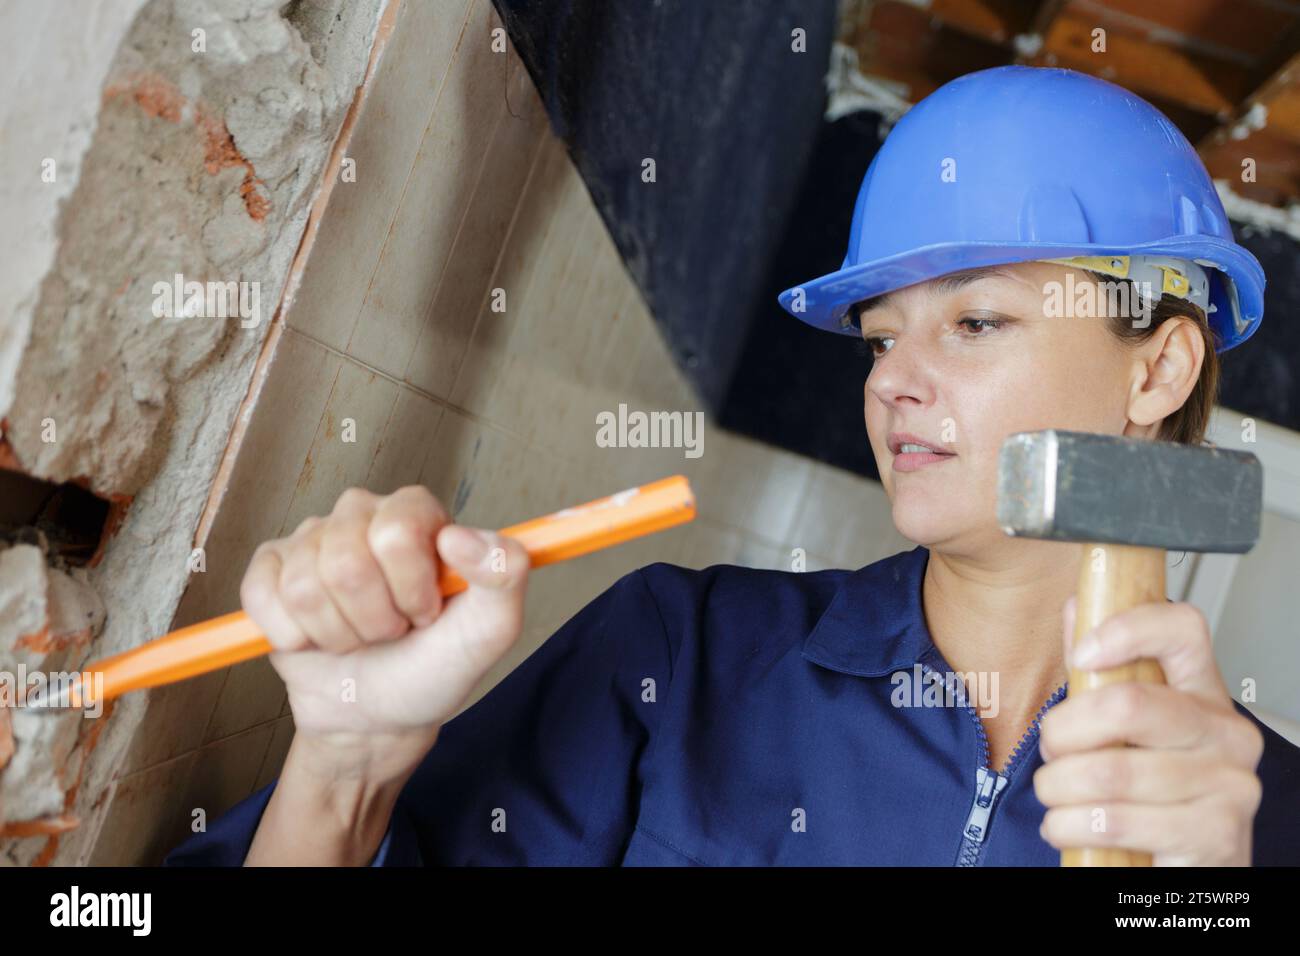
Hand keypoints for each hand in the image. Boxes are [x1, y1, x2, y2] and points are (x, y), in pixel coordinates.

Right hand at [239, 486, 529, 773]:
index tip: (426, 614)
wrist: (379, 716)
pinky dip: (292, 635)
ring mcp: (311, 538)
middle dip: (373, 619)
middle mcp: (362, 512)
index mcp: (417, 513)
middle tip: (391, 631)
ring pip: (304, 586)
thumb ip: (506, 574)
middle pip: (347, 562)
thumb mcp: (490, 630)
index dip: (411, 590)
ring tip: (359, 638)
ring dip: (337, 634)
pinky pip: (263, 594)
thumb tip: (462, 537)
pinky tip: (314, 639)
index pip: (398, 533)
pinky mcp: (269, 568)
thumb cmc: (435, 666)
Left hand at [1033, 595, 1263, 865]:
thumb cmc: (1150, 790)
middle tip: (1052, 751)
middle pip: (1128, 704)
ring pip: (1109, 772)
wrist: (1186, 860)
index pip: (1182, 627)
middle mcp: (1226, 733)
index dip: (1125, 629)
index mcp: (1203, 692)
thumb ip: (1099, 673)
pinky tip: (1068, 826)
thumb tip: (1076, 607)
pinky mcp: (1217, 835)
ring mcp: (1230, 784)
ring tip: (1056, 795)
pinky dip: (1069, 826)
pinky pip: (1116, 822)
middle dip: (1062, 732)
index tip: (1082, 654)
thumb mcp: (1124, 727)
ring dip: (1057, 788)